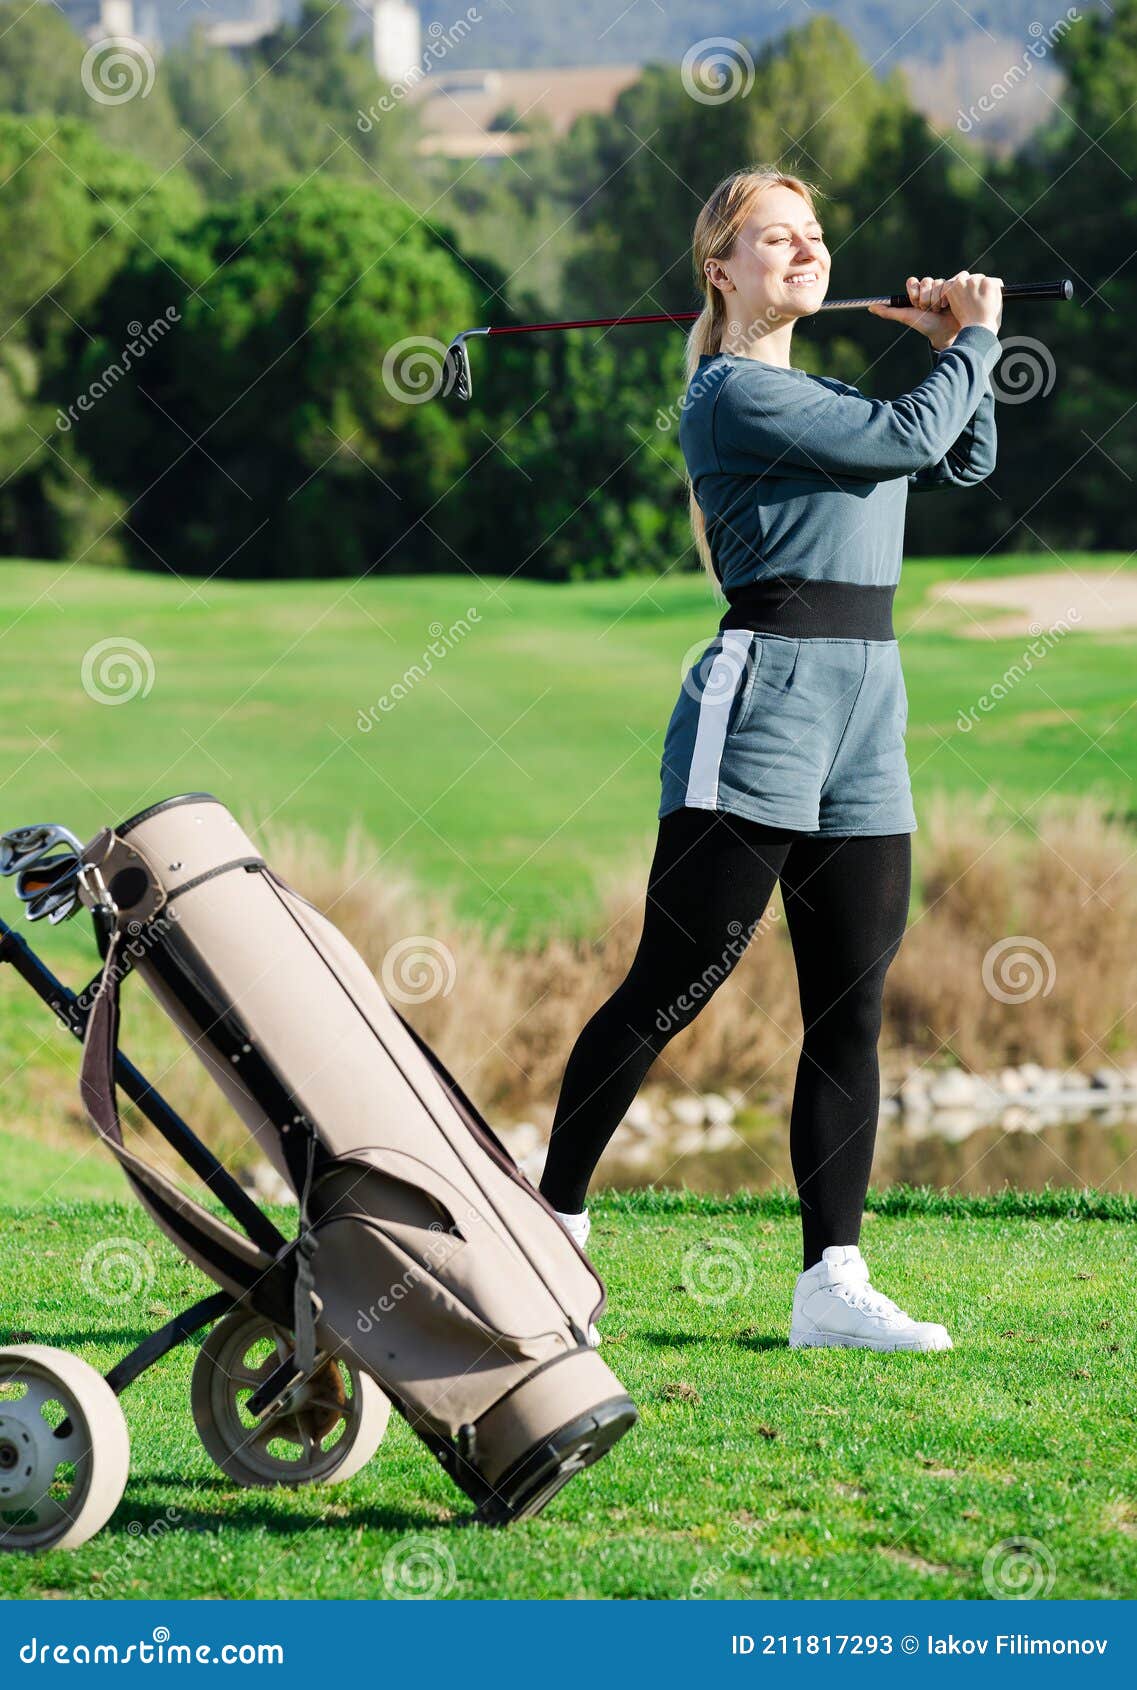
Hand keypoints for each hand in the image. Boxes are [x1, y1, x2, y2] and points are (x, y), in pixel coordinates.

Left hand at [867, 272, 1001, 348]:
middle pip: (926, 281)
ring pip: (939, 282)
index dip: (913, 292)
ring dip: (937, 299)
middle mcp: (932, 287)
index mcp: (919, 292)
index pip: (912, 281)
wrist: (946, 333)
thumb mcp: (907, 318)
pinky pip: (953, 279)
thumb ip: (890, 312)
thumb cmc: (926, 326)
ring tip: (941, 310)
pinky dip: (949, 294)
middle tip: (929, 309)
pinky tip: (950, 304)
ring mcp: (945, 285)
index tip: (915, 304)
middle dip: (926, 298)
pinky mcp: (958, 285)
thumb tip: (870, 307)